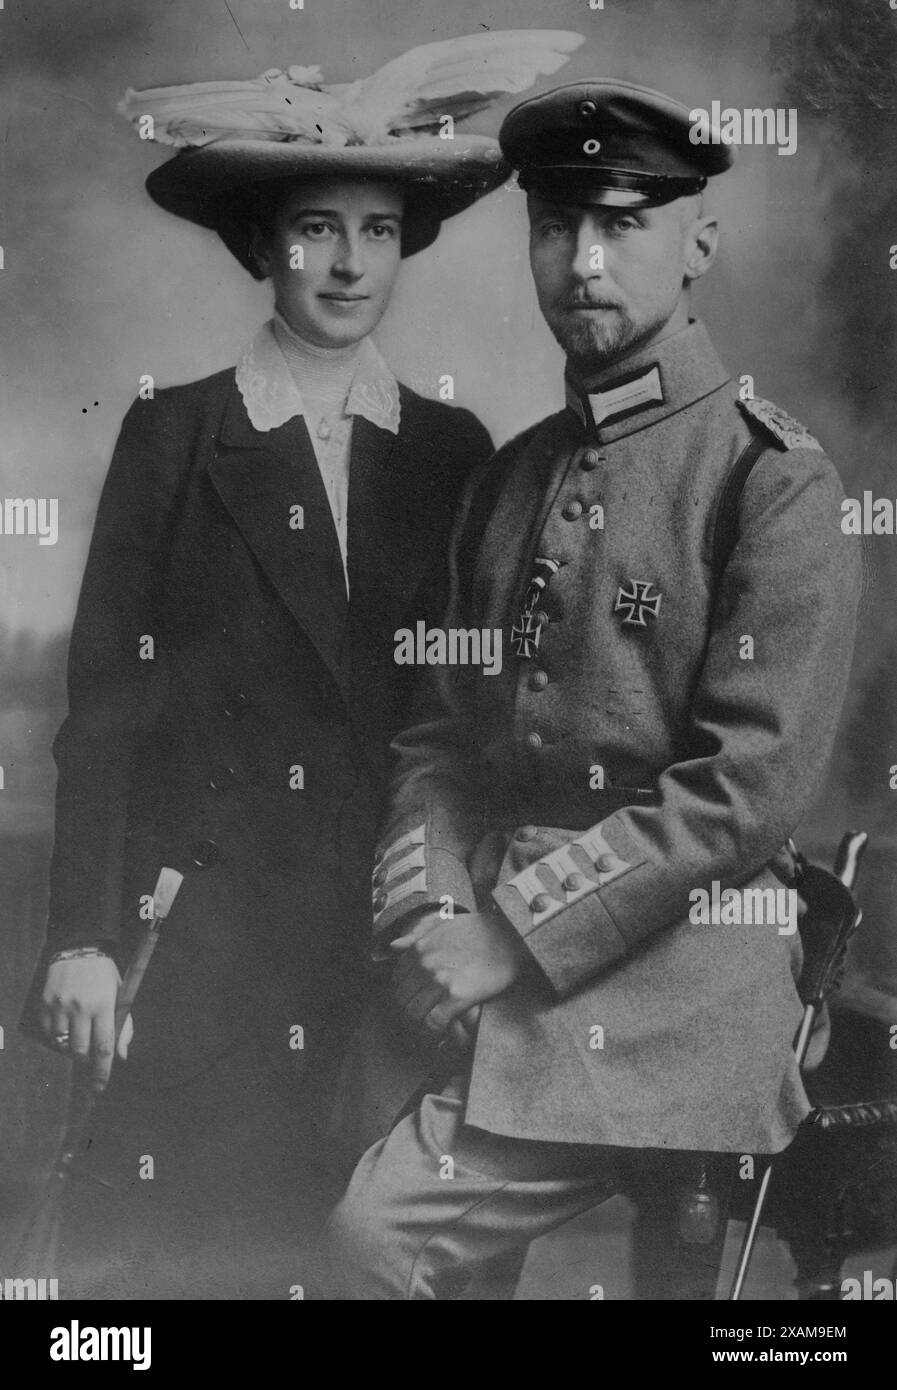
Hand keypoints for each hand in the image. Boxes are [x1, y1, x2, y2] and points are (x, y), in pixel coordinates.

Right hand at [40, 955, 132, 1090]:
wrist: (80, 949)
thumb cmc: (104, 975)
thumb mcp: (121, 996)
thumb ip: (124, 1026)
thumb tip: (121, 1056)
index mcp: (104, 1006)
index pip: (104, 1047)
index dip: (102, 1072)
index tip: (100, 1087)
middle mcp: (81, 1007)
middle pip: (80, 1051)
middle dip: (85, 1060)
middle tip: (88, 1055)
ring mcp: (61, 1006)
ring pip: (62, 1044)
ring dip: (70, 1047)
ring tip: (78, 1033)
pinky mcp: (46, 1004)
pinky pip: (48, 1032)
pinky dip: (57, 1036)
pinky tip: (65, 1024)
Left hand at [390, 909, 528, 1037]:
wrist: (509, 937)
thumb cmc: (479, 928)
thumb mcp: (443, 922)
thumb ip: (416, 934)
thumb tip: (393, 946)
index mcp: (419, 949)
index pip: (397, 979)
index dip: (405, 990)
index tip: (416, 996)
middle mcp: (424, 965)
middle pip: (402, 998)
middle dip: (410, 1007)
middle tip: (423, 1013)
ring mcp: (439, 982)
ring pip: (414, 1013)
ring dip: (420, 1021)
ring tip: (431, 1023)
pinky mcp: (457, 997)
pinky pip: (433, 1023)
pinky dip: (433, 1031)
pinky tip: (440, 1031)